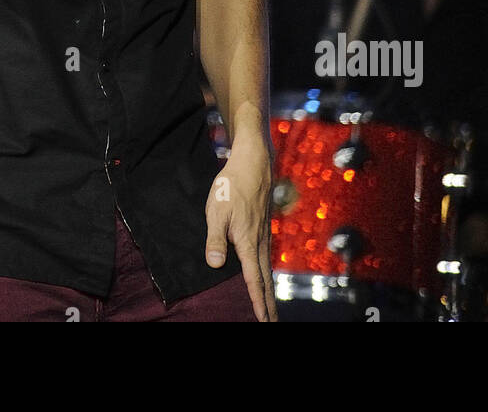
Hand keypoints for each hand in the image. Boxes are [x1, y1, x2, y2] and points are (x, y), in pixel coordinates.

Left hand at [204, 135, 276, 321]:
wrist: (253, 163)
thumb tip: (215, 264)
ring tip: (270, 309)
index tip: (262, 321)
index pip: (254, 279)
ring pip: (268, 270)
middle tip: (272, 323)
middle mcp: (260, 243)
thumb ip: (215, 238)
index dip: (257, 302)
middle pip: (266, 280)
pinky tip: (265, 277)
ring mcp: (264, 236)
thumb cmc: (231, 186)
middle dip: (269, 304)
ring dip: (269, 292)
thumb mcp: (216, 210)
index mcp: (248, 242)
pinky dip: (268, 275)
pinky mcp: (263, 228)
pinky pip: (267, 259)